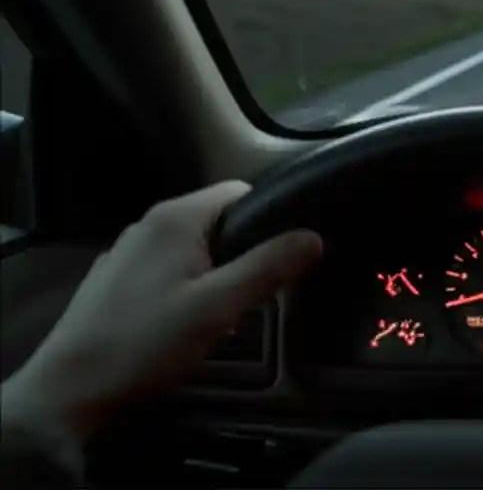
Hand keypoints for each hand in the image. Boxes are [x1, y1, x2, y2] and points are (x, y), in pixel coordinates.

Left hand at [1, 181, 321, 443]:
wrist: (71, 388)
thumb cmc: (147, 341)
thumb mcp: (219, 307)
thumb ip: (268, 267)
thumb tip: (314, 236)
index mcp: (176, 218)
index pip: (241, 192)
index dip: (272, 218)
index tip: (287, 256)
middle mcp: (149, 224)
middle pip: (218, 222)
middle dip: (243, 255)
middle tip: (254, 297)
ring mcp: (128, 251)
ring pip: (194, 249)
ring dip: (216, 276)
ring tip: (223, 317)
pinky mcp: (115, 280)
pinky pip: (168, 269)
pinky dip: (187, 288)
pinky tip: (184, 326)